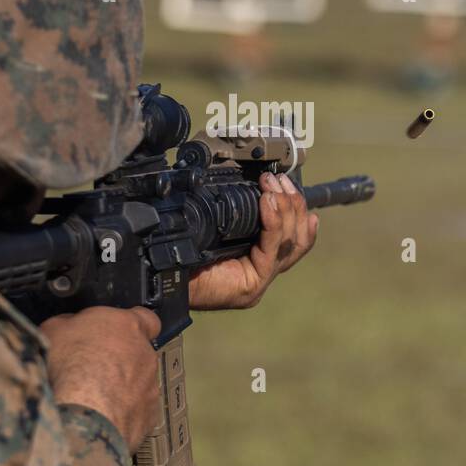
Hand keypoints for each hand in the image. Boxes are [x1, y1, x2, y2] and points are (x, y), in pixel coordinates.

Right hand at [41, 306, 160, 448]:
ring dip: (121, 388)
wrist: (82, 413)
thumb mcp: (54, 329)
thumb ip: (69, 323)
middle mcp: (145, 353)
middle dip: (121, 360)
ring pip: (140, 383)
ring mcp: (150, 385)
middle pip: (139, 353)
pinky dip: (124, 413)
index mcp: (126, 325)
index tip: (117, 333)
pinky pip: (138, 411)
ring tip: (93, 398)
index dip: (131, 326)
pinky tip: (101, 418)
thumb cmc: (69, 367)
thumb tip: (68, 325)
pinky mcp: (148, 415)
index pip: (145, 318)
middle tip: (93, 368)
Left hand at [189, 171, 318, 309]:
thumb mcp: (216, 227)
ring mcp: (260, 281)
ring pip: (290, 244)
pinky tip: (268, 203)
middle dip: (293, 204)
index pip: (294, 239)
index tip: (291, 187)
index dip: (300, 213)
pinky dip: (273, 223)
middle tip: (278, 180)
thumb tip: (256, 188)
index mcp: (256, 260)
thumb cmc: (183, 252)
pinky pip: (271, 250)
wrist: (165, 278)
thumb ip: (237, 216)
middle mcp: (263, 272)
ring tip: (273, 187)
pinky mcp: (252, 284)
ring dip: (286, 209)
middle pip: (297, 239)